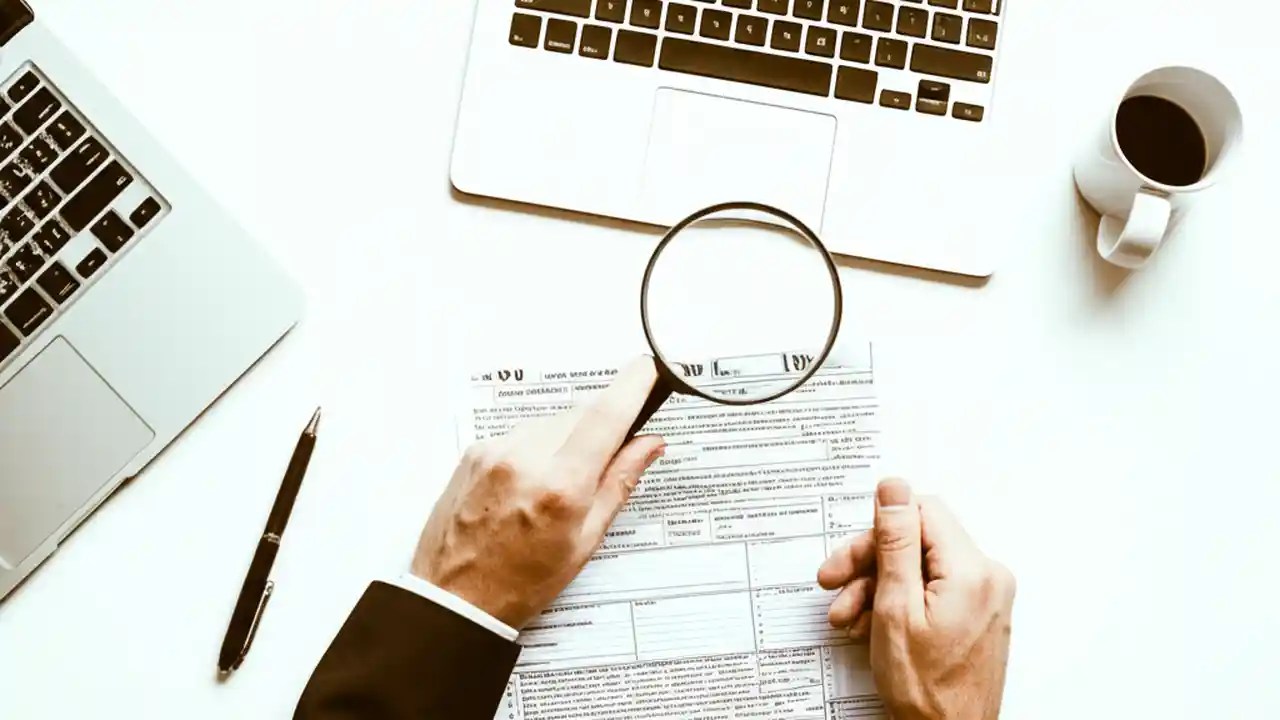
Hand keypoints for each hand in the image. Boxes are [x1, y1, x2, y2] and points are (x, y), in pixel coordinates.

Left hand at [411, 358, 665, 628]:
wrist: (454, 598)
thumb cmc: (519, 582)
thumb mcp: (585, 541)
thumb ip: (619, 483)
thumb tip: (649, 443)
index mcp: (560, 487)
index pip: (606, 417)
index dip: (633, 385)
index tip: (647, 369)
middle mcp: (525, 460)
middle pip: (580, 414)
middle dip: (600, 427)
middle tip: (604, 461)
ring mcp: (496, 452)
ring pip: (551, 422)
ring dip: (566, 439)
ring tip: (555, 488)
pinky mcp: (476, 451)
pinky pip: (521, 433)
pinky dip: (535, 448)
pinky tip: (528, 485)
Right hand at [818, 479, 1014, 719]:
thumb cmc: (925, 690)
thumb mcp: (895, 609)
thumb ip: (895, 543)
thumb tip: (893, 489)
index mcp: (972, 571)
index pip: (922, 512)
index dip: (879, 529)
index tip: (851, 553)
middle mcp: (987, 577)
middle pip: (918, 541)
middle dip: (870, 562)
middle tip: (835, 582)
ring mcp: (985, 597)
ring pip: (919, 568)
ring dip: (877, 586)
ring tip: (847, 616)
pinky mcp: (977, 613)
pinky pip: (932, 590)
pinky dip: (898, 602)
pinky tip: (870, 624)